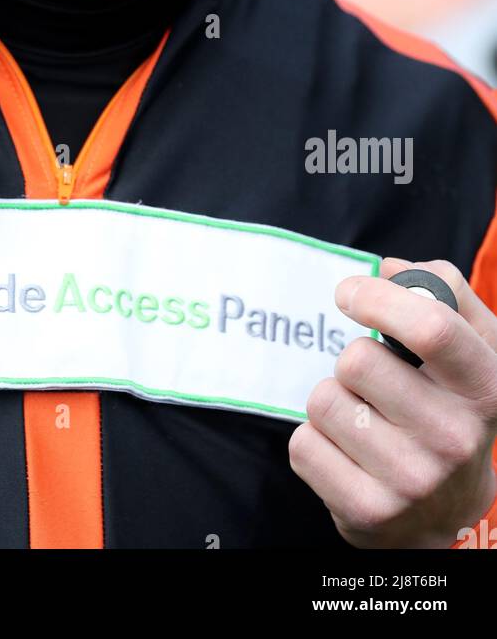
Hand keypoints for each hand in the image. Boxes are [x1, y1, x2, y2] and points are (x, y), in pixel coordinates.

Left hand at [287, 257, 496, 547]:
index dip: (378, 298)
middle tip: (373, 383)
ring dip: (333, 400)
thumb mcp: (471, 348)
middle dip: (353, 360)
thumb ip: (442, 292)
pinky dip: (315, 441)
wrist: (446, 510)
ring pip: (324, 400)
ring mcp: (412, 481)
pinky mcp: (367, 512)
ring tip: (364, 420)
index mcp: (485, 389)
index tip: (349, 294)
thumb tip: (390, 269)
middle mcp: (455, 439)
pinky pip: (303, 444)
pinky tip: (348, 453)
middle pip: (357, 361)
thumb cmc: (450, 408)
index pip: (431, 327)